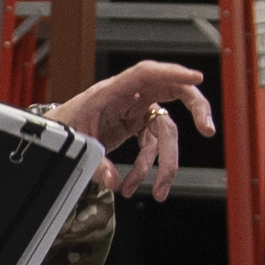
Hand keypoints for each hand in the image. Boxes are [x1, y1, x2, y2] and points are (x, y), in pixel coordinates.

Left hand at [48, 60, 213, 199]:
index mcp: (113, 91)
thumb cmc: (65, 124)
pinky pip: (151, 148)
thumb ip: (95, 163)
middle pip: (171, 92)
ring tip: (158, 191)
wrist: (57, 133)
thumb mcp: (76, 142)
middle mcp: (130, 98)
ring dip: (165, 164)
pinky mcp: (136, 127)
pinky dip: (145, 170)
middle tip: (207, 127)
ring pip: (165, 131)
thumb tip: (111, 180)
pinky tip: (131, 185)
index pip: (146, 74)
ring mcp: (136, 111)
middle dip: (195, 108)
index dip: (172, 73)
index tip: (195, 78)